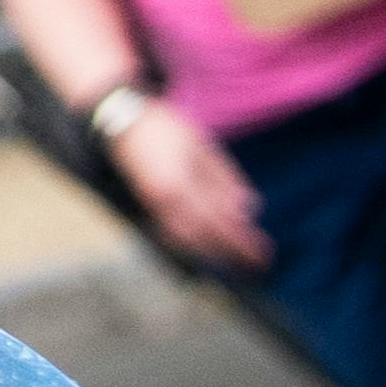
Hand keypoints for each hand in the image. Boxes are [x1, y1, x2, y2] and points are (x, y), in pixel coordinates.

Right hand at [107, 101, 276, 273]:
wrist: (121, 123)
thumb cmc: (166, 129)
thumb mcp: (203, 147)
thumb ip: (225, 178)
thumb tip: (249, 209)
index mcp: (181, 184)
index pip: (219, 221)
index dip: (242, 240)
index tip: (264, 253)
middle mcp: (165, 201)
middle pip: (204, 236)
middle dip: (232, 252)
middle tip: (259, 264)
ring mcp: (152, 205)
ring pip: (186, 240)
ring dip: (213, 252)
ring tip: (237, 259)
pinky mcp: (147, 206)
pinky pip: (171, 234)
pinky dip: (193, 245)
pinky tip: (206, 247)